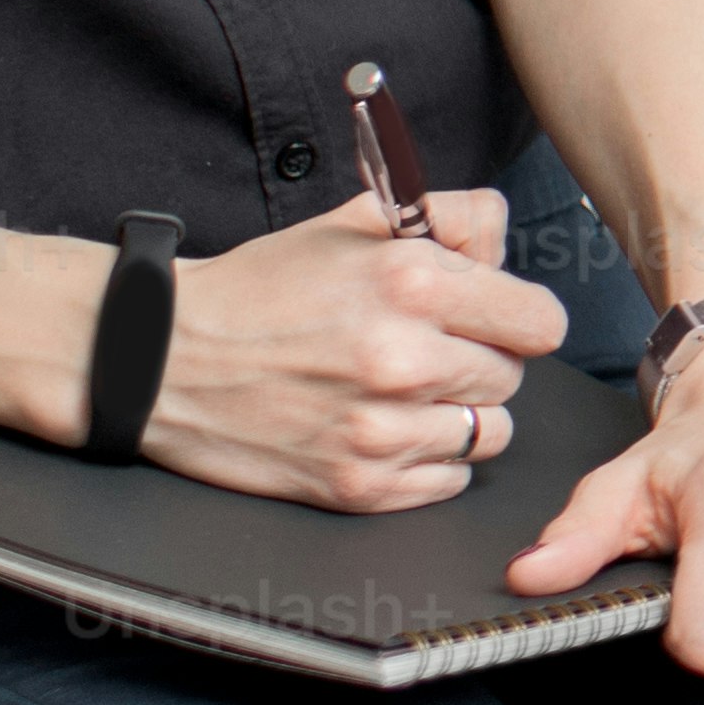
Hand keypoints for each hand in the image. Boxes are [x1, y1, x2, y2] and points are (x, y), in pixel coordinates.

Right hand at [138, 185, 559, 513]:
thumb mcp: (354, 224)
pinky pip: (448, 482)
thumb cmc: (261, 289)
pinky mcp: (357, 486)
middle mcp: (404, 360)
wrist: (162, 359)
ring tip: (403, 393)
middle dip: (478, 361)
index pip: (541, 322)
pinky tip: (384, 430)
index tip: (491, 319)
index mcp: (412, 284)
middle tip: (425, 350)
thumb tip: (505, 242)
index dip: (518, 317)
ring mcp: (381, 431)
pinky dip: (427, 461)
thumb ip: (451, 218)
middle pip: (511, 377)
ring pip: (487, 434)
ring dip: (457, 414)